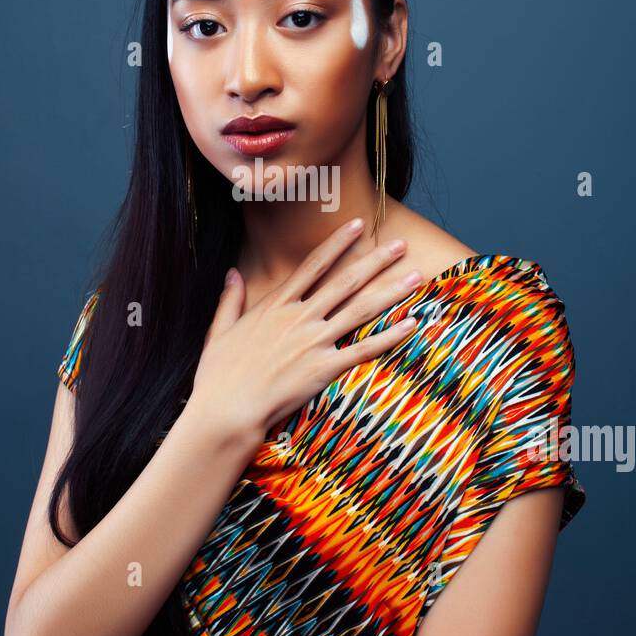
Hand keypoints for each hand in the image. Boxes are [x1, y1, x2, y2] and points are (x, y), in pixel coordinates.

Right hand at [190, 217, 421, 438]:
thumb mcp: (219, 330)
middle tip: (401, 245)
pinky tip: (411, 324)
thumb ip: (230, 299)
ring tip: (417, 277)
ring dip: (391, 292)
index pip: (314, 265)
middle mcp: (299, 318)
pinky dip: (390, 337)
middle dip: (376, 261)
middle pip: (346, 282)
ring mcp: (313, 342)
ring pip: (361, 310)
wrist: (226, 410)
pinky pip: (364, 349)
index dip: (338, 243)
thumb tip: (232, 273)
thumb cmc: (218, 374)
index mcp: (276, 305)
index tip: (359, 225)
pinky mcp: (323, 369)